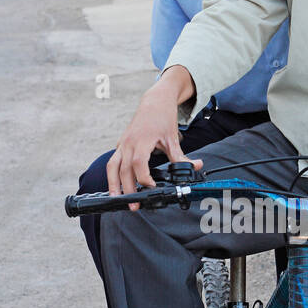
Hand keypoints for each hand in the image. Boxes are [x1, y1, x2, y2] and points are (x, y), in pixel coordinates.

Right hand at [107, 76, 199, 208]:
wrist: (154, 102)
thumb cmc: (163, 118)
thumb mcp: (173, 139)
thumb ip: (181, 157)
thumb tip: (196, 167)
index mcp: (142, 141)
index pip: (138, 163)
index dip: (144, 178)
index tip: (151, 188)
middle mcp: (129, 143)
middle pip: (123, 170)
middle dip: (127, 189)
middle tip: (134, 205)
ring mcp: (122, 144)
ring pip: (112, 167)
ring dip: (113, 184)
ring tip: (116, 200)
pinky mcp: (120, 145)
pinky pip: (112, 162)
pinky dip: (112, 176)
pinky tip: (117, 187)